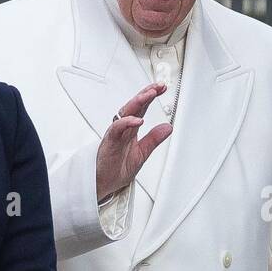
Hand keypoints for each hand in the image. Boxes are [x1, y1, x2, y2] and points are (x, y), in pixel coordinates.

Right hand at [97, 83, 172, 201]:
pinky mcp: (109, 143)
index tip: (162, 88)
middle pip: (134, 106)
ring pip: (125, 113)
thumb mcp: (142, 153)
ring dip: (137, 103)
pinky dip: (127, 123)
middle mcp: (123, 129)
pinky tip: (138, 120)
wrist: (103, 183)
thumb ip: (154, 139)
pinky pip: (116, 129)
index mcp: (130, 130)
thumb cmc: (117, 168)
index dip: (151, 97)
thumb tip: (168, 127)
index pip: (142, 108)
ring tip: (149, 95)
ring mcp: (115, 134)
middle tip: (158, 86)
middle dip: (146, 94)